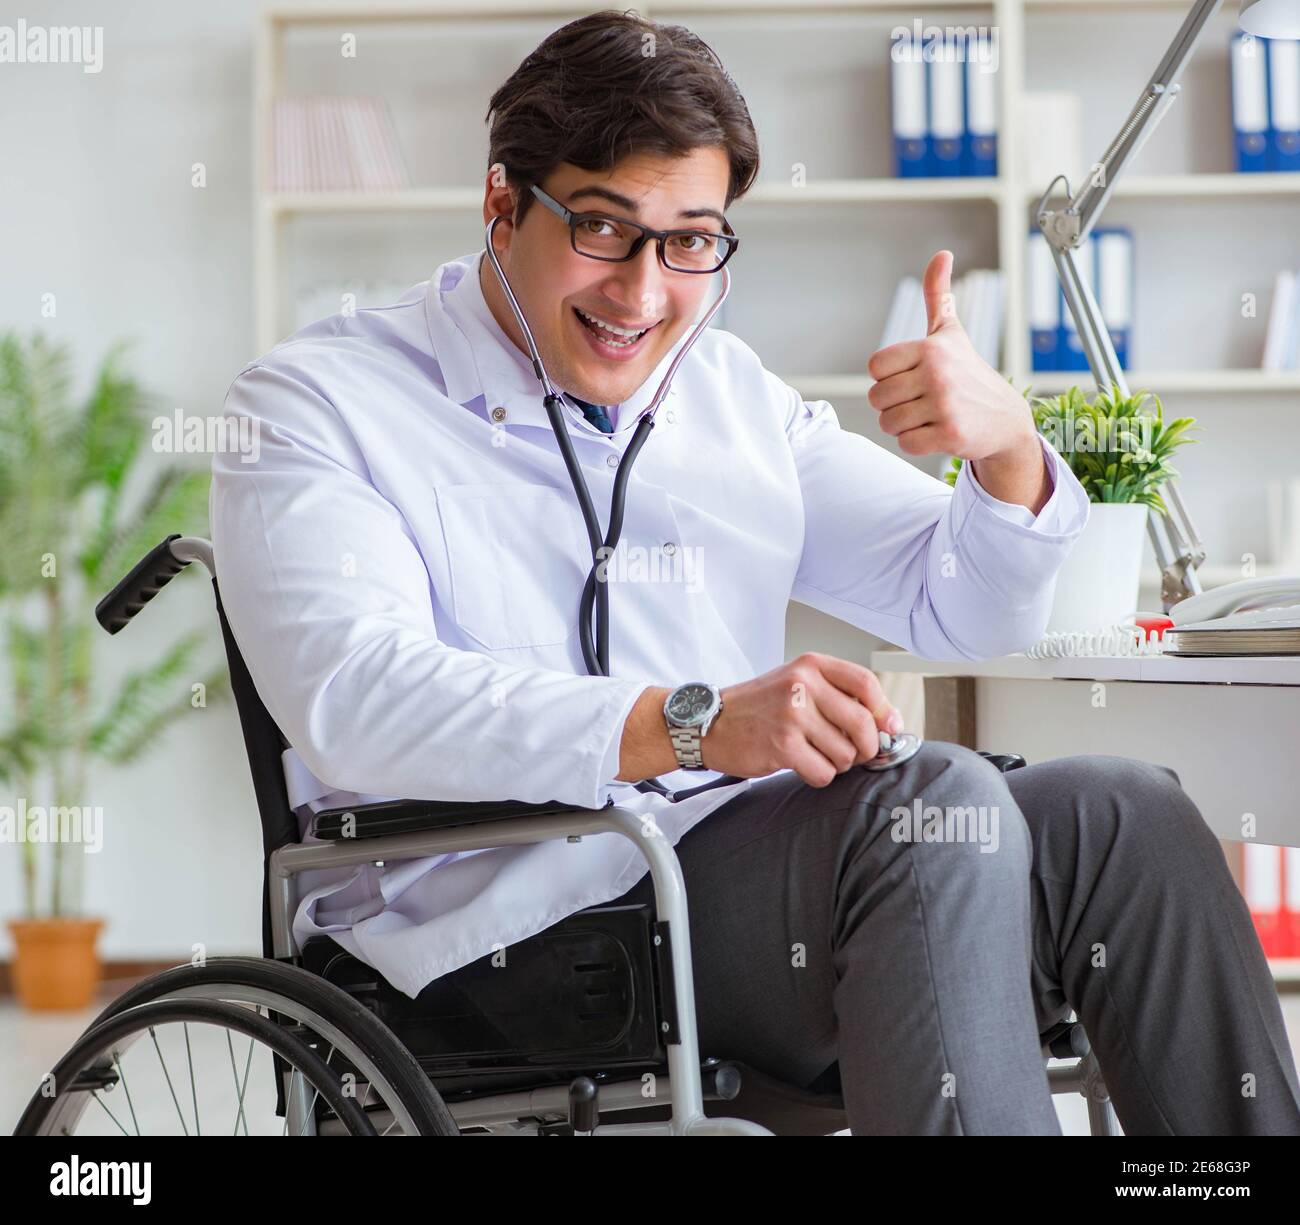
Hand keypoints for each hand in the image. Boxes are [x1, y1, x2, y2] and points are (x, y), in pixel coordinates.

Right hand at [701, 653, 903, 788]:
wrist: (709, 723)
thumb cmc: (758, 707)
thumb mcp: (797, 684)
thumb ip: (839, 696)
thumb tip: (891, 723)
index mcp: (811, 665)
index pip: (866, 684)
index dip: (884, 711)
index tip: (887, 729)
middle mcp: (803, 685)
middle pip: (863, 723)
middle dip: (865, 747)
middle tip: (852, 753)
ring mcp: (793, 716)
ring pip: (845, 754)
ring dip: (837, 764)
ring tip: (815, 755)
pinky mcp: (783, 746)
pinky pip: (824, 772)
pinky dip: (818, 776)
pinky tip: (801, 766)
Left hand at [866, 250, 1036, 463]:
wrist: (1006, 419)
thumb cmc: (969, 374)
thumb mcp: (951, 333)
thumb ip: (939, 296)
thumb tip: (942, 254)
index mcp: (931, 348)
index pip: (875, 368)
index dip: (887, 378)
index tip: (910, 378)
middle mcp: (937, 373)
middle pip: (877, 399)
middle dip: (892, 406)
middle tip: (920, 402)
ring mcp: (944, 405)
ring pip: (888, 423)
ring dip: (903, 425)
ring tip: (929, 416)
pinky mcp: (950, 434)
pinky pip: (906, 444)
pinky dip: (916, 443)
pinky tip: (936, 432)